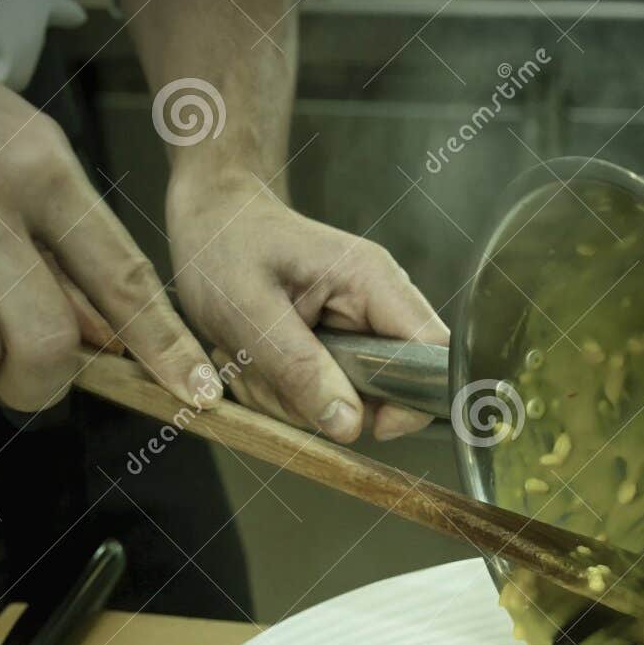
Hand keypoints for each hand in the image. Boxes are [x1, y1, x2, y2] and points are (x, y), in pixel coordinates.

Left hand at [166, 172, 448, 442]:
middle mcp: (376, 304)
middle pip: (390, 388)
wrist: (210, 218)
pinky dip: (287, 393)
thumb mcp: (249, 312)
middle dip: (329, 403)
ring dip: (296, 400)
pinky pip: (325, 394)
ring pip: (350, 400)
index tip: (360, 422)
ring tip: (255, 362)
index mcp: (372, 281)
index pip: (433, 354)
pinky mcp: (335, 344)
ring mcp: (357, 325)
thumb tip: (350, 425)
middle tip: (272, 377)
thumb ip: (299, 369)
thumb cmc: (225, 244)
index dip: (411, 399)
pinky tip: (258, 364)